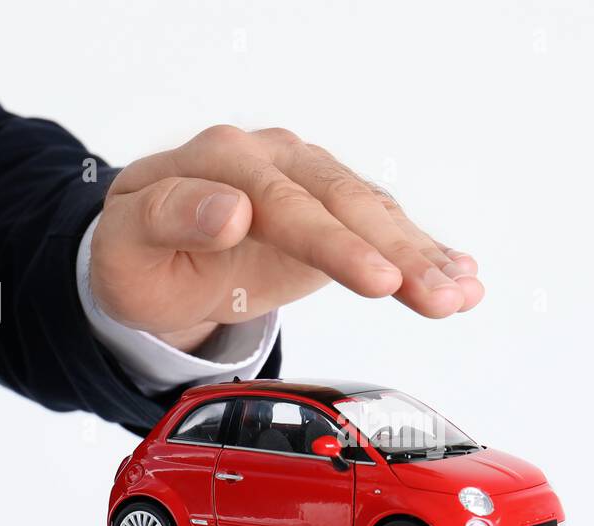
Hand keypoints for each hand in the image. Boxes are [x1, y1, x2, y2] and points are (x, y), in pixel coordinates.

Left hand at [88, 125, 484, 352]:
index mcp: (222, 160)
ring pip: (376, 216)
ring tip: (461, 295)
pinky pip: (386, 231)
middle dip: (396, 254)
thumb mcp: (129, 243)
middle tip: (436, 298)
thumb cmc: (140, 254)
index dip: (331, 241)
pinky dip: (427, 256)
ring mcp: (312, 183)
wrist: (155, 257)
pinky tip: (464, 280)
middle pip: (344, 203)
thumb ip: (171, 219)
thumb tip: (228, 209)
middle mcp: (276, 160)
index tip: (374, 278)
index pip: (282, 199)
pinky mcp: (335, 214)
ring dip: (423, 258)